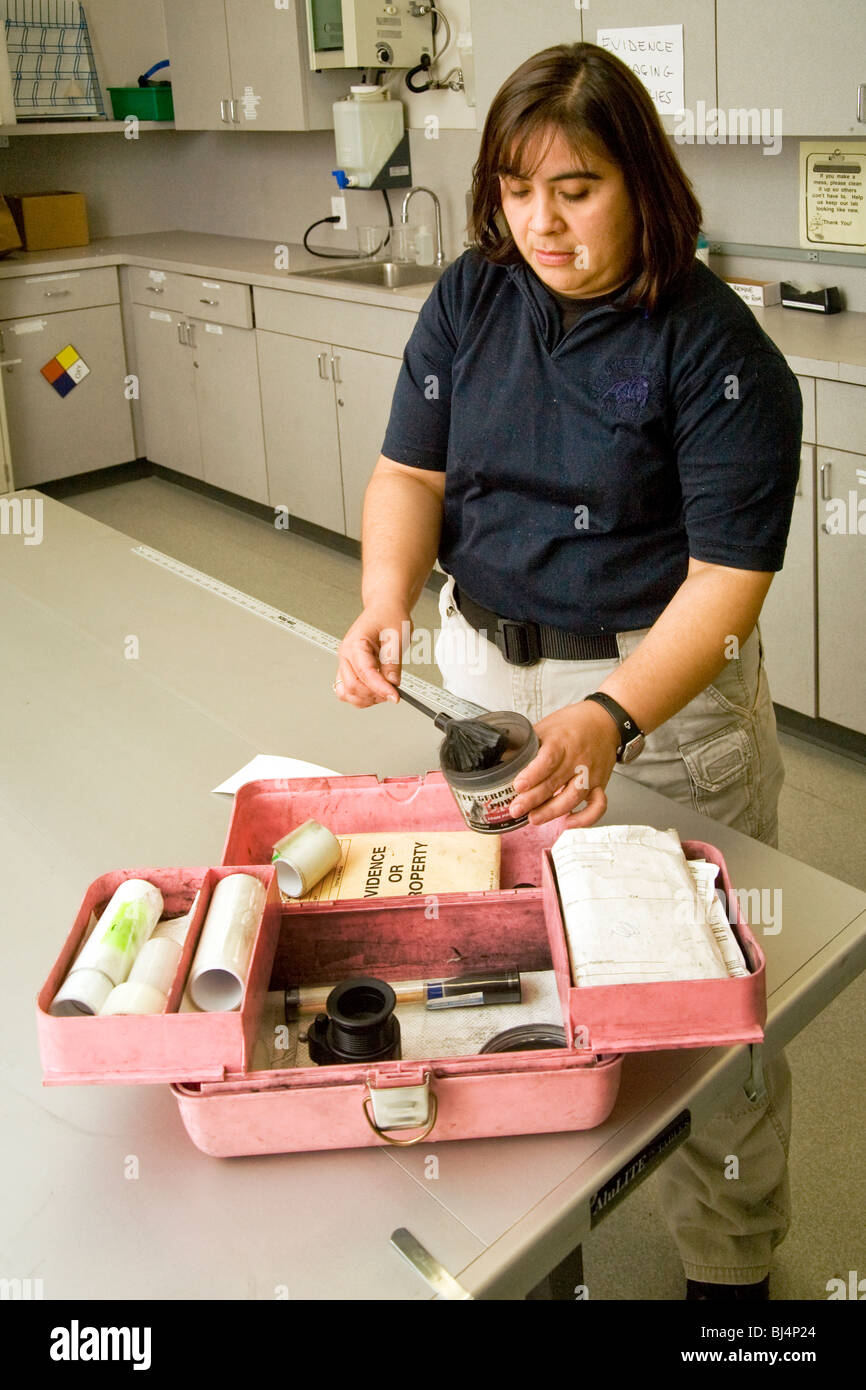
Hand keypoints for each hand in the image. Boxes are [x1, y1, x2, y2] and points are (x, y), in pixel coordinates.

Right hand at [334, 605, 410, 706]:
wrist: (385, 607)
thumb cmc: (389, 616)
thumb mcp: (398, 636)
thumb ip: (393, 661)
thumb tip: (392, 683)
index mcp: (355, 644)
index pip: (365, 673)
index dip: (381, 688)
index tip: (395, 696)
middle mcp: (346, 654)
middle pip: (352, 686)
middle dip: (373, 695)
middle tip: (392, 693)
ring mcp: (345, 662)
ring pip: (346, 692)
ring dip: (365, 698)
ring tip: (383, 693)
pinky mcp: (349, 668)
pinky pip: (346, 690)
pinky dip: (359, 697)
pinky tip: (374, 693)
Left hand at [507, 701, 620, 826]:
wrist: (605, 721)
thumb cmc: (573, 725)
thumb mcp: (546, 727)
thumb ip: (527, 744)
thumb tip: (501, 759)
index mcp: (562, 741)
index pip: (548, 759)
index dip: (533, 774)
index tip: (518, 786)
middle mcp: (578, 759)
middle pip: (555, 782)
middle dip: (534, 799)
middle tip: (516, 809)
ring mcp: (590, 774)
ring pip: (573, 798)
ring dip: (552, 812)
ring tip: (533, 818)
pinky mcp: (600, 784)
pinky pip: (597, 806)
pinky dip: (585, 818)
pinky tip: (568, 822)